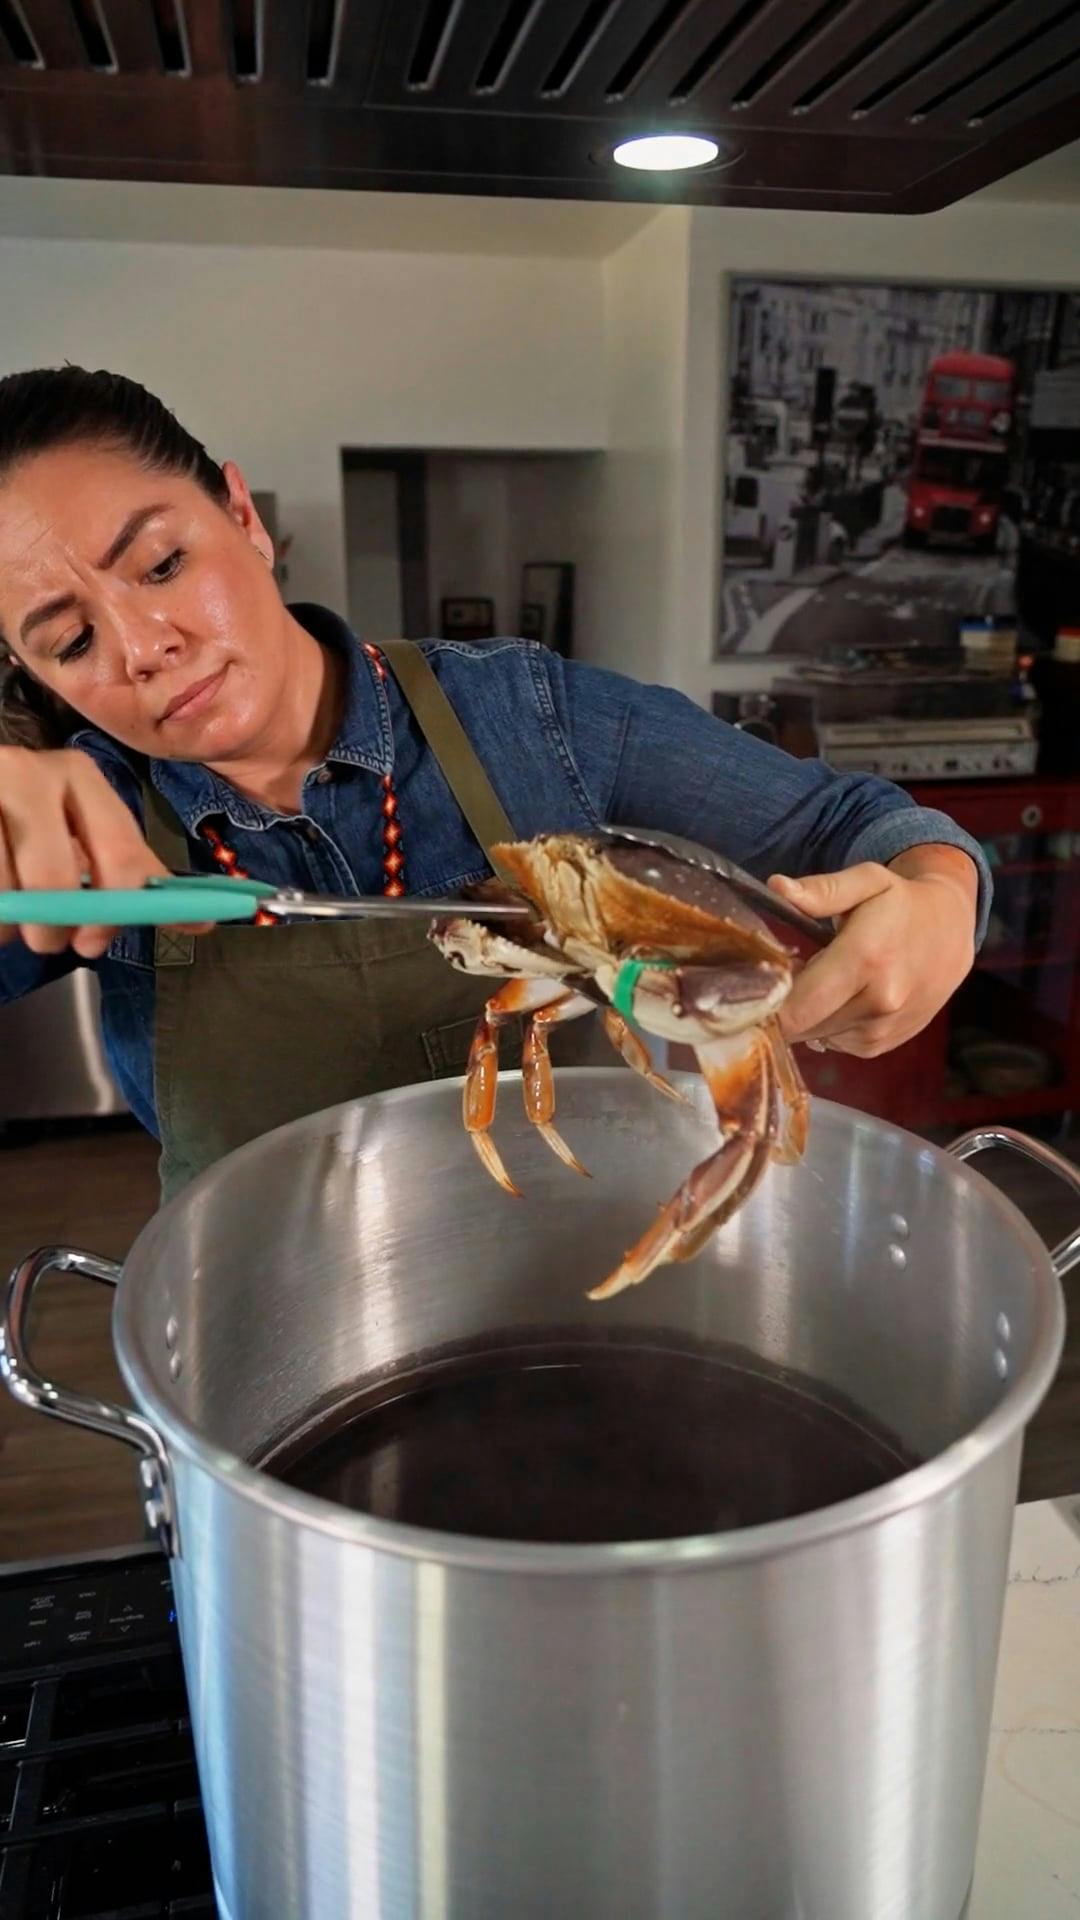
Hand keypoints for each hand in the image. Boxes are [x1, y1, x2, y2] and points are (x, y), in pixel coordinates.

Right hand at [0, 746, 168, 960]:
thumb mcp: (83, 833)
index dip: (113, 912)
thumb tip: (201, 923)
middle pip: (53, 879)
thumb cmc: (33, 822)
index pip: (119, 853)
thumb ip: (131, 872)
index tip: (96, 942)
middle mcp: (29, 772)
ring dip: (8, 926)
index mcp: (79, 775)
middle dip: (53, 929)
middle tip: (48, 940)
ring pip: (8, 892)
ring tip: (9, 920)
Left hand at [768, 845, 977, 1057]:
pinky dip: (831, 1024)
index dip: (765, 1004)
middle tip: (786, 977)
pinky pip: (837, 1043)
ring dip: (810, 1014)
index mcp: (866, 959)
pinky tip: (845, 997)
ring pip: (816, 1035)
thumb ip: (821, 889)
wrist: (952, 933)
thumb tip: (777, 886)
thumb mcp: (867, 881)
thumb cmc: (901, 903)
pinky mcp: (884, 1045)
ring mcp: (883, 1029)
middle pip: (801, 1026)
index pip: (796, 1007)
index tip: (753, 987)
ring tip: (826, 980)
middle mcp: (879, 1002)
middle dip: (783, 1008)